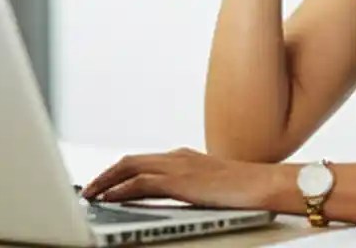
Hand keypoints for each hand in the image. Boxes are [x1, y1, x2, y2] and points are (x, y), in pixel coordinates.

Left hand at [80, 148, 288, 210]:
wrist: (265, 184)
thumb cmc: (245, 189)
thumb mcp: (209, 186)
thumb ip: (189, 188)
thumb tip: (174, 198)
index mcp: (183, 157)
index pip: (143, 161)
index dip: (120, 171)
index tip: (105, 182)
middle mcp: (177, 157)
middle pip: (130, 160)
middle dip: (106, 174)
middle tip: (90, 189)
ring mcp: (178, 166)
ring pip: (130, 167)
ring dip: (107, 181)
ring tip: (91, 195)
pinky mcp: (180, 181)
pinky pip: (142, 183)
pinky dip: (121, 189)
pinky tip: (110, 198)